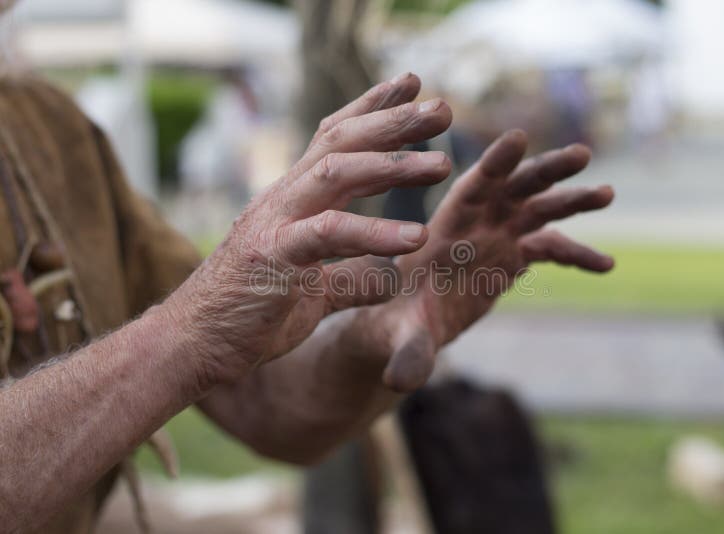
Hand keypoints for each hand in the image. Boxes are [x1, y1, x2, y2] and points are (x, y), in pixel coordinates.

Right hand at [163, 74, 452, 385]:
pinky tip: (418, 237)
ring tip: (442, 165)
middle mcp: (283, 200)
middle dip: (394, 123)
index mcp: (293, 201)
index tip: (412, 85)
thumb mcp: (313, 292)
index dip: (372, 109)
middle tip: (444, 109)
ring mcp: (275, 223)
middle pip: (342, 144)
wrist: (192, 346)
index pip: (334, 140)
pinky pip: (329, 234)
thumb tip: (393, 278)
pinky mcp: (272, 257)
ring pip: (337, 174)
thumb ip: (352, 278)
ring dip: (392, 165)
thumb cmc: (248, 315)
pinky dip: (374, 232)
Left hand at [372, 130, 614, 391]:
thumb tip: (401, 382)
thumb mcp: (401, 336)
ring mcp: (495, 238)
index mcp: (444, 230)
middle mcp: (473, 226)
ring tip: (608, 193)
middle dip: (544, 172)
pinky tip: (607, 265)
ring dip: (570, 199)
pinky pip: (549, 248)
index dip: (494, 167)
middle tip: (581, 155)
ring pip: (537, 210)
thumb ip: (409, 352)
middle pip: (512, 190)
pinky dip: (576, 254)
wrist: (405, 323)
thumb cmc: (394, 321)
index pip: (470, 190)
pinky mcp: (510, 257)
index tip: (517, 140)